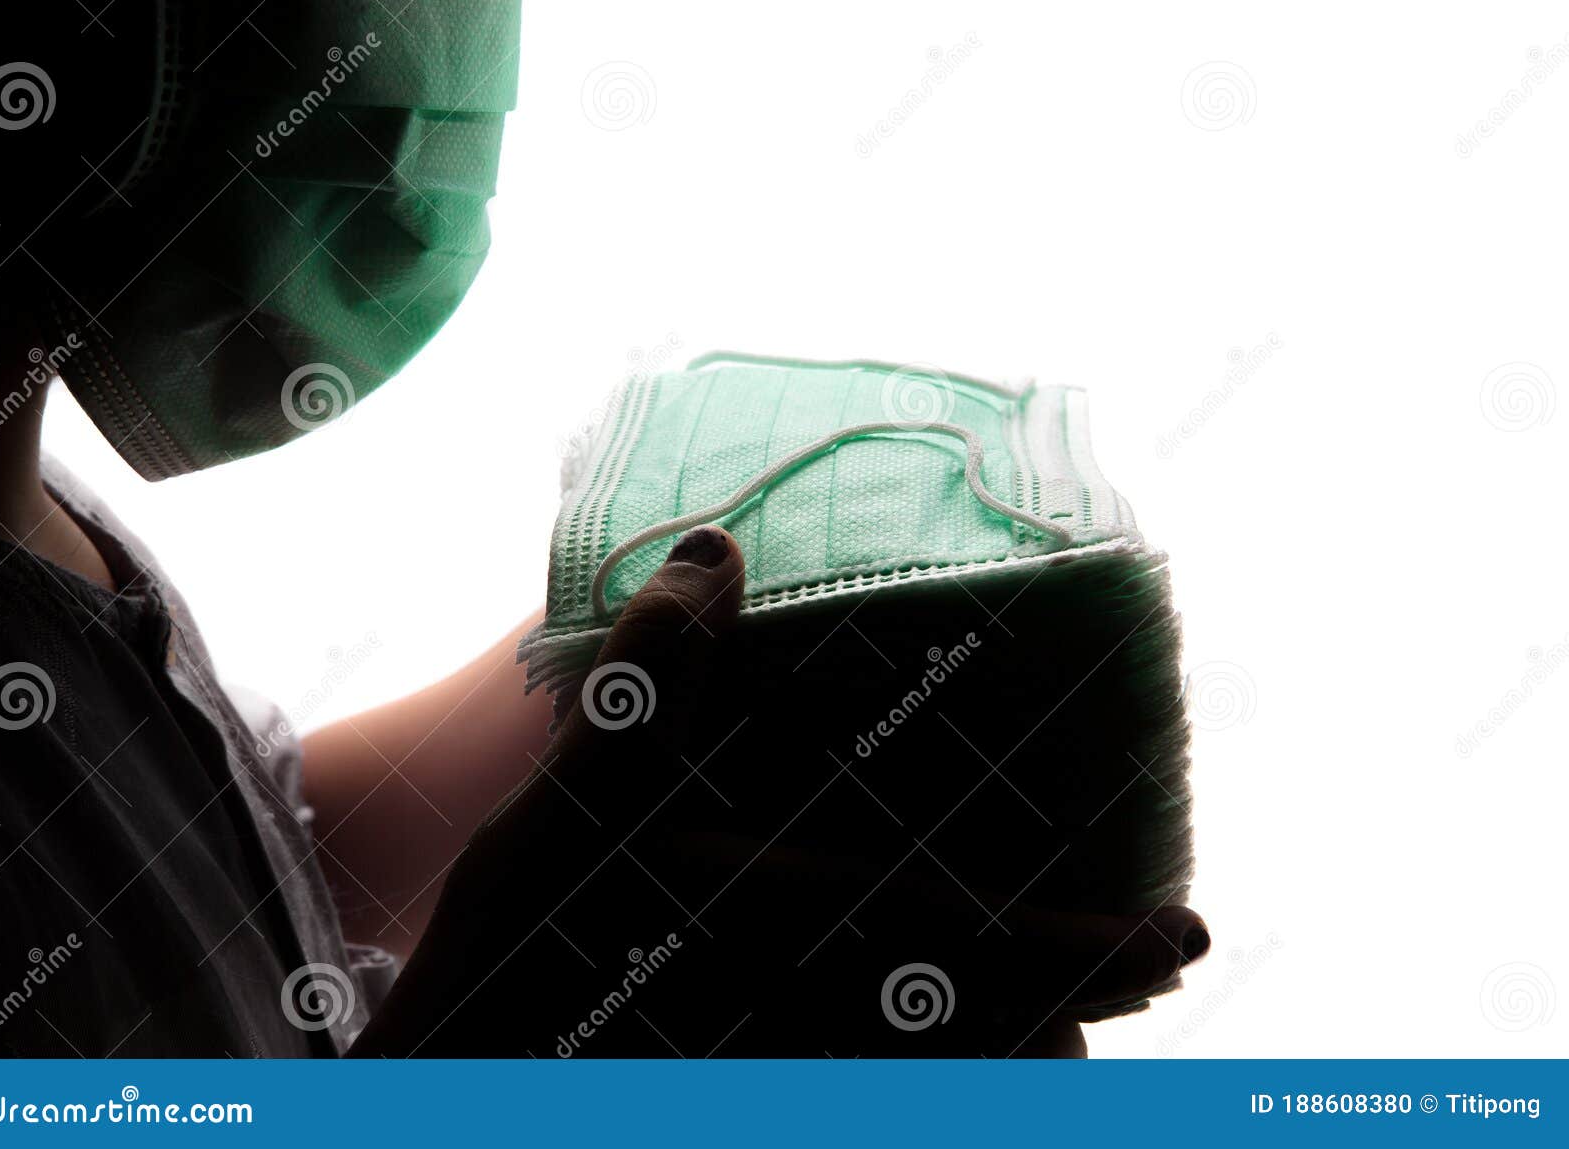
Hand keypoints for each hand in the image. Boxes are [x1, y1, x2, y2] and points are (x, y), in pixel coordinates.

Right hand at [352, 526, 1207, 1056]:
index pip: (1000, 961)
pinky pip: (873, 1102)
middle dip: (1083, 1015)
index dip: (1106, 952)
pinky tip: (926, 1056)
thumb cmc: (526, 954)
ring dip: (1019, 1057)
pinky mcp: (748, 1090)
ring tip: (1066, 1032)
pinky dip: (935, 1078)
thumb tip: (717, 552)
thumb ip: (655, 678)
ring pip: (948, 1087)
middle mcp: (824, 1031)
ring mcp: (789, 1073)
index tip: (1191, 936)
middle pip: (1004, 1048)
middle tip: (1146, 982)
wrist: (455, 1081)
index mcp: (811, 948)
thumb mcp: (579, 803)